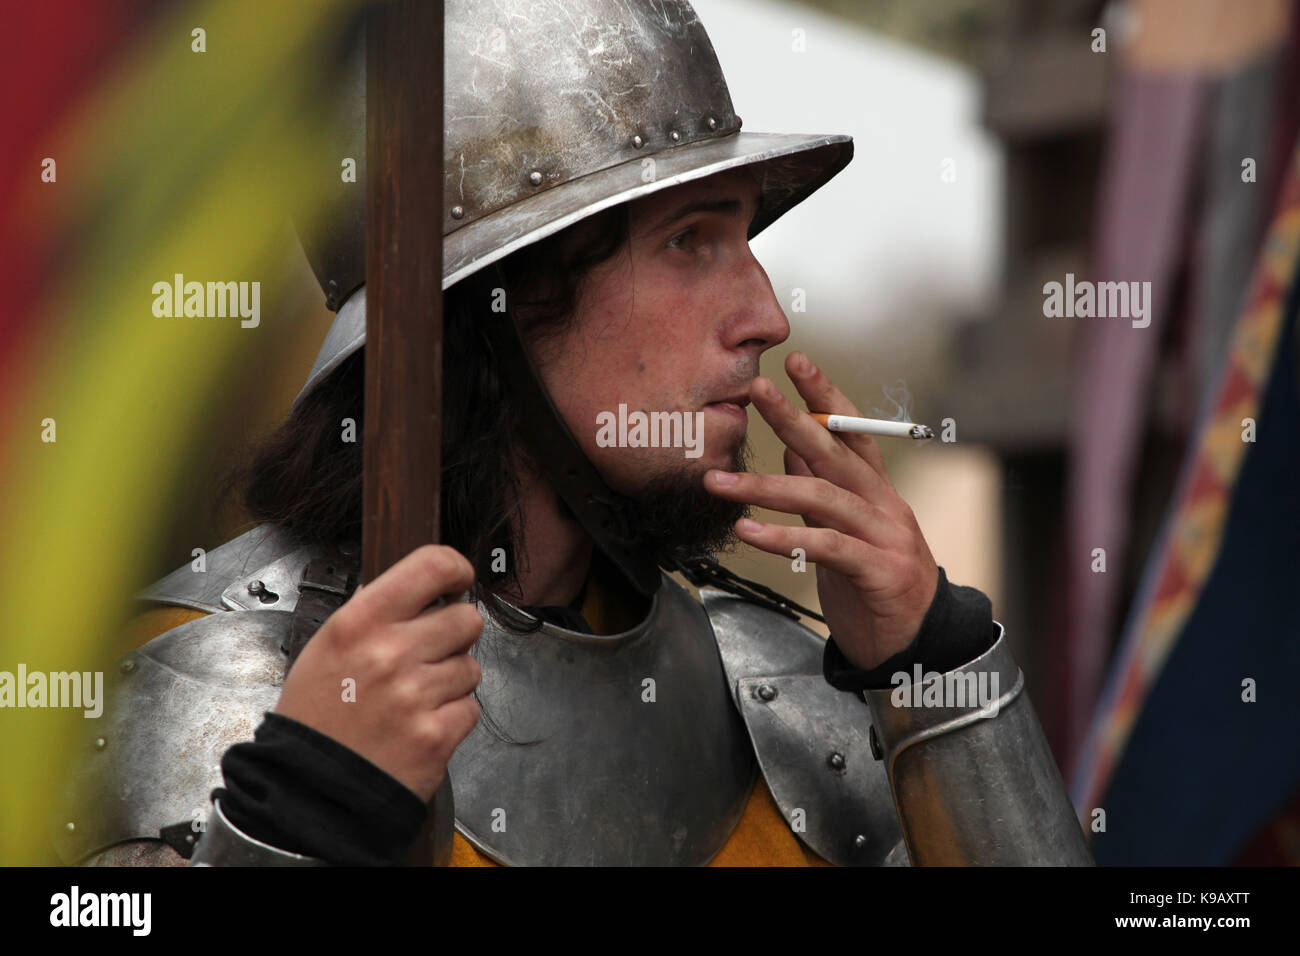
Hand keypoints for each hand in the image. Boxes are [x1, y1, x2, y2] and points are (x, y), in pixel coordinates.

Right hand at [274, 544, 482, 802]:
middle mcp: (390, 654)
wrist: (308, 791)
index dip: (456, 569)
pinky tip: (420, 724)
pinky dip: (452, 717)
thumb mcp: (325, 649)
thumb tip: (408, 587)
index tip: (458, 579)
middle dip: (455, 635)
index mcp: (360, 623)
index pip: (432, 566)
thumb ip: (368, 614)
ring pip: (472, 667)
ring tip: (415, 698)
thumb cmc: (316, 720)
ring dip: (452, 681)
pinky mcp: (437, 734)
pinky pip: (470, 708)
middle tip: (430, 654)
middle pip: (466, 618)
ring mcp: (416, 695)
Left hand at [703, 351, 938, 670]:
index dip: (826, 394)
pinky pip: (827, 547)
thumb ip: (822, 490)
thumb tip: (792, 448)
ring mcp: (887, 537)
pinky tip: (748, 532)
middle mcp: (886, 505)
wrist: (915, 649)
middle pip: (836, 452)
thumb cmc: (873, 588)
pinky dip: (784, 538)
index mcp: (877, 492)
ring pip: (823, 498)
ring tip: (718, 482)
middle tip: (755, 390)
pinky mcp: (881, 573)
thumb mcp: (843, 532)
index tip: (796, 361)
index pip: (852, 430)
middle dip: (793, 418)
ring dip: (765, 486)